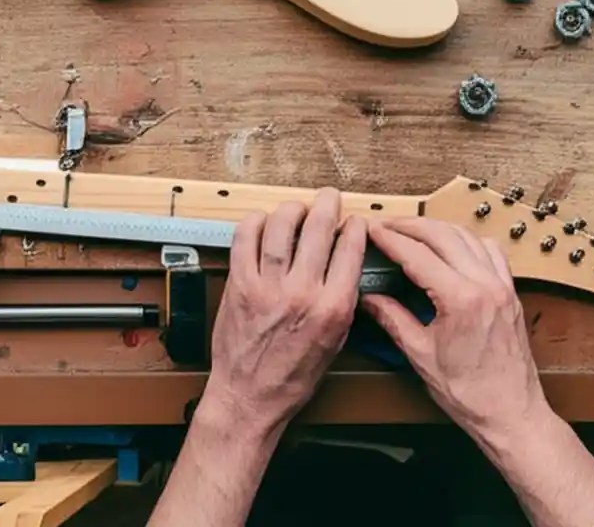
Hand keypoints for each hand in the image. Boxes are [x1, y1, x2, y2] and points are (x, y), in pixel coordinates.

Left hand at [202, 188, 367, 434]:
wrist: (250, 397)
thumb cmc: (292, 377)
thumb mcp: (336, 342)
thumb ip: (342, 301)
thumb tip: (346, 265)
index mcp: (332, 308)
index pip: (350, 250)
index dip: (354, 228)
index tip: (353, 222)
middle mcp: (302, 293)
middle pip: (318, 229)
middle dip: (326, 205)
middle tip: (328, 197)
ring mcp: (267, 287)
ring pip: (280, 227)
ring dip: (291, 210)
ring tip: (296, 209)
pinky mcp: (239, 285)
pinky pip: (244, 240)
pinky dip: (253, 223)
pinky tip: (261, 221)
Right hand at [360, 219, 549, 440]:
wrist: (511, 413)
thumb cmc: (469, 394)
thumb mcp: (420, 356)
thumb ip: (393, 320)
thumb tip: (368, 299)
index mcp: (461, 300)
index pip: (417, 255)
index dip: (390, 239)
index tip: (371, 230)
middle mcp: (485, 285)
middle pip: (443, 235)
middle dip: (410, 226)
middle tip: (386, 225)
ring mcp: (502, 286)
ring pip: (468, 236)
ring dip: (438, 228)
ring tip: (413, 231)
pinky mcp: (511, 293)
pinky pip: (491, 251)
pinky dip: (468, 240)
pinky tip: (452, 246)